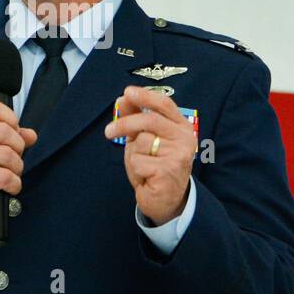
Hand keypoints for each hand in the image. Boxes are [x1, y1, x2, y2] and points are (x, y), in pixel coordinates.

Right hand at [0, 100, 37, 222]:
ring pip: (8, 155)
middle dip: (18, 147)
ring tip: (11, 173)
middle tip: (13, 157)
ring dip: (17, 167)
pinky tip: (10, 186)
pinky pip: (6, 177)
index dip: (11, 119)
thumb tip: (30, 135)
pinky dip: (14, 184)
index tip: (14, 132)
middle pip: (6, 131)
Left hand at [104, 85, 195, 224]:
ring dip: (133, 154)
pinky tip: (146, 177)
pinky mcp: (168, 171)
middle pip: (149, 120)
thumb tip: (123, 98)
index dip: (145, 96)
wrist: (165, 200)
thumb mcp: (144, 139)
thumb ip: (136, 118)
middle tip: (108, 132)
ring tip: (142, 165)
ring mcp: (179, 155)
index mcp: (181, 127)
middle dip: (125, 123)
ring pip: (142, 142)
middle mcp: (184, 139)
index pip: (164, 104)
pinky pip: (139, 161)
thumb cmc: (153, 167)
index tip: (127, 92)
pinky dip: (135, 170)